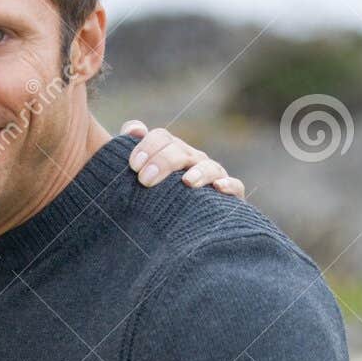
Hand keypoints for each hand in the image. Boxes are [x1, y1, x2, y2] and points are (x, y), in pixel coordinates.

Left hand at [121, 120, 244, 196]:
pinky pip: (234, 186)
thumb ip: (127, 152)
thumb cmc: (149, 201)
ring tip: (187, 182)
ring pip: (208, 167)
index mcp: (168, 153)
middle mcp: (190, 161)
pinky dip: (229, 185)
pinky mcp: (227, 197)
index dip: (147, 146)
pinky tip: (219, 188)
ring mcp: (210, 177)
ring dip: (198, 172)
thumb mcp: (135, 178)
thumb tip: (134, 129)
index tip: (133, 166)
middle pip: (180, 150)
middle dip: (163, 161)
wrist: (173, 232)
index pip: (160, 138)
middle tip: (145, 179)